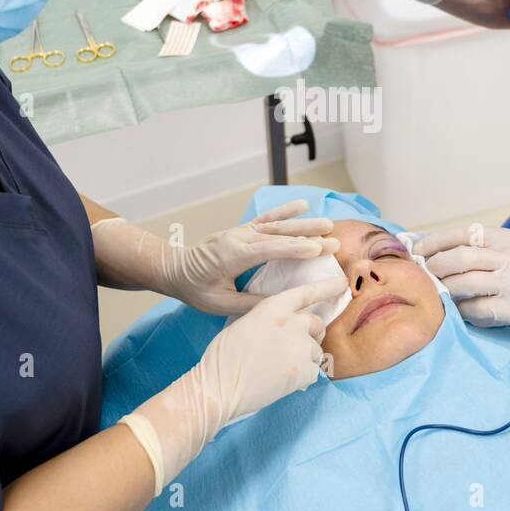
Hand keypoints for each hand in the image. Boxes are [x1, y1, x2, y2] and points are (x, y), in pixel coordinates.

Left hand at [91, 199, 338, 314]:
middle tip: (334, 241)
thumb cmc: (196, 289)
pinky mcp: (243, 230)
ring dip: (303, 223)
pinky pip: (267, 219)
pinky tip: (302, 205)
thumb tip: (279, 305)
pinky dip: (284, 210)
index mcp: (233, 255)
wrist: (175, 270)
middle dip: (308, 237)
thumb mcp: (219, 303)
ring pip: (276, 225)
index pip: (269, 250)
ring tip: (328, 224)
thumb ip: (249, 304)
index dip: (294, 249)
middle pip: (279, 235)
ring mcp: (241, 231)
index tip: (318, 249)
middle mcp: (239, 238)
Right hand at [120, 278, 341, 492]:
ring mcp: (300, 347)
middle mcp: (292, 323)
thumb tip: (288, 327)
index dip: (325, 288)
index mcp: (273, 308)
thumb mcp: (246, 323)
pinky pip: (313, 373)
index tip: (342, 284)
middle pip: (317, 324)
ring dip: (305, 360)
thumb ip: (271, 320)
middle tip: (295, 348)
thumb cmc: (224, 356)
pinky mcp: (304, 371)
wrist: (220, 386)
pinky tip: (281, 382)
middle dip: (312, 334)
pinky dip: (302, 379)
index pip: (306, 293)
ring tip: (279, 369)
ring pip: (316, 351)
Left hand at [415, 226, 509, 332]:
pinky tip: (460, 313)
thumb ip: (489, 250)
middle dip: (434, 266)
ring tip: (436, 295)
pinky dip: (463, 312)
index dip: (436, 241)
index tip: (417, 251)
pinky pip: (477, 309)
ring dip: (444, 290)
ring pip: (463, 283)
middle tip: (421, 275)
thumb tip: (444, 252)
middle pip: (459, 256)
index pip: (464, 233)